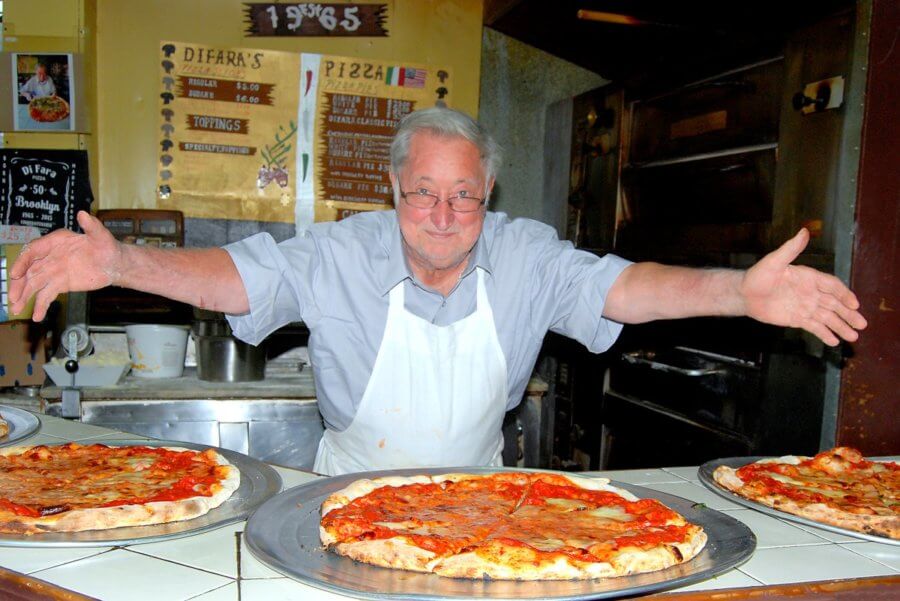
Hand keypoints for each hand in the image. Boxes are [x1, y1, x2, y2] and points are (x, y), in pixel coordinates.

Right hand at [9, 211, 122, 320]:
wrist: (115, 264)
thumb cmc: (107, 246)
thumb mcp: (101, 235)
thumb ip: (91, 226)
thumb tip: (83, 214)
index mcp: (56, 242)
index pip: (33, 251)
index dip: (22, 262)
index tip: (15, 274)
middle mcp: (50, 256)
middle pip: (29, 270)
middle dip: (19, 284)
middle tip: (12, 298)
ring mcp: (54, 271)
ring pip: (34, 284)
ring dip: (24, 296)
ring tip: (16, 309)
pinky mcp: (60, 284)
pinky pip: (47, 295)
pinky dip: (41, 304)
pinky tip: (37, 316)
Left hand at [740, 229, 866, 345]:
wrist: (743, 294)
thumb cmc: (757, 275)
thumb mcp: (774, 261)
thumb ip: (791, 249)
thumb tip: (804, 231)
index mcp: (809, 278)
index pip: (831, 286)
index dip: (844, 294)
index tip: (854, 304)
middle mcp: (810, 292)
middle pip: (834, 304)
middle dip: (849, 314)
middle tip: (862, 323)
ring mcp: (805, 306)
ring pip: (827, 318)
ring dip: (840, 326)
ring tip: (853, 336)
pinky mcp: (797, 318)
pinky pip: (814, 327)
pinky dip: (824, 334)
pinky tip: (834, 341)